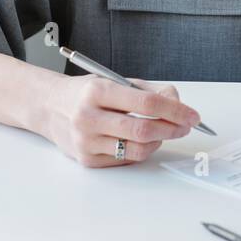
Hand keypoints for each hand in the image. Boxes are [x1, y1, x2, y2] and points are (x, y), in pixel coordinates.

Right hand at [44, 74, 200, 167]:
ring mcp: (86, 141)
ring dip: (159, 141)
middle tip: (185, 126)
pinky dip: (140, 150)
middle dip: (172, 129)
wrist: (48, 107)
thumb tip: (178, 104)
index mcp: (97, 91)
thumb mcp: (113, 81)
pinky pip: (125, 159)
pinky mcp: (87, 160)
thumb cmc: (85, 94)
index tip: (192, 115)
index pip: (146, 103)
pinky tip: (141, 140)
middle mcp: (89, 117)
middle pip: (143, 129)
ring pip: (137, 149)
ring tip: (163, 132)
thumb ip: (147, 91)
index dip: (175, 110)